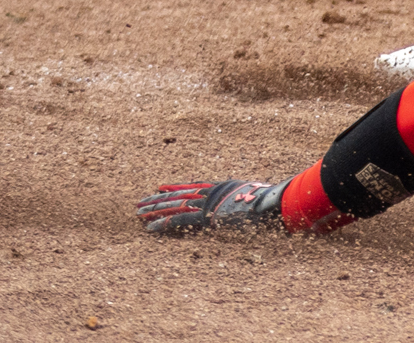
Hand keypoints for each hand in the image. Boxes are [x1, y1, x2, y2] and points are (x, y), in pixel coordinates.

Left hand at [137, 178, 288, 234]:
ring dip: (155, 209)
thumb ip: (255, 200)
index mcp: (225, 186)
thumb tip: (263, 202)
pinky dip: (163, 224)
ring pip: (175, 205)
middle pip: (180, 194)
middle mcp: (213, 192)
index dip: (177, 187)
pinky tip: (148, 227)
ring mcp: (208, 203)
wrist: (273, 204)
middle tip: (141, 200)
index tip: (162, 187)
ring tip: (138, 212)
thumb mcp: (263, 198)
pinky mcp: (205, 217)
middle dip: (159, 198)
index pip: (195, 186)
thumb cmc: (274, 203)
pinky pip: (179, 221)